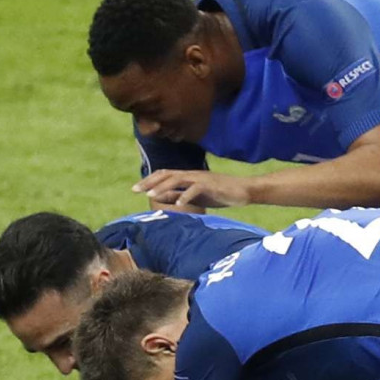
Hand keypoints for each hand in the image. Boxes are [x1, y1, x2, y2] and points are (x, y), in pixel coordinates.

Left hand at [133, 168, 251, 209]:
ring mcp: (201, 178)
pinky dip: (185, 196)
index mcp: (188, 176)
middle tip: (135, 190)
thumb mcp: (195, 195)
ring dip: (163, 187)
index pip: (164, 175)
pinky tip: (178, 204)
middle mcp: (192, 174)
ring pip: (178, 179)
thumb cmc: (220, 193)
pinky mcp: (211, 186)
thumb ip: (178, 195)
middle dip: (149, 182)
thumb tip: (159, 197)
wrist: (244, 190)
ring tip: (150, 195)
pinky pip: (195, 189)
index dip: (149, 180)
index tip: (135, 189)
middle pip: (166, 174)